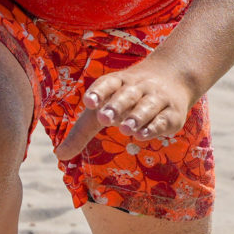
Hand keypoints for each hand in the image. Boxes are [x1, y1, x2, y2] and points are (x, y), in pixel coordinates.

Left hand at [57, 58, 200, 158]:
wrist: (173, 78)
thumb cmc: (127, 99)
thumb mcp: (103, 108)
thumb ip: (82, 132)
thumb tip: (59, 155)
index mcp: (119, 82)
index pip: (107, 84)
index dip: (98, 92)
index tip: (88, 102)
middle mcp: (139, 88)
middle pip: (127, 95)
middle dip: (116, 105)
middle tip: (104, 117)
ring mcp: (158, 98)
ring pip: (147, 106)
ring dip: (136, 116)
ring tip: (125, 128)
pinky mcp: (173, 114)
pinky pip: (163, 119)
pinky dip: (154, 126)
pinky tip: (142, 135)